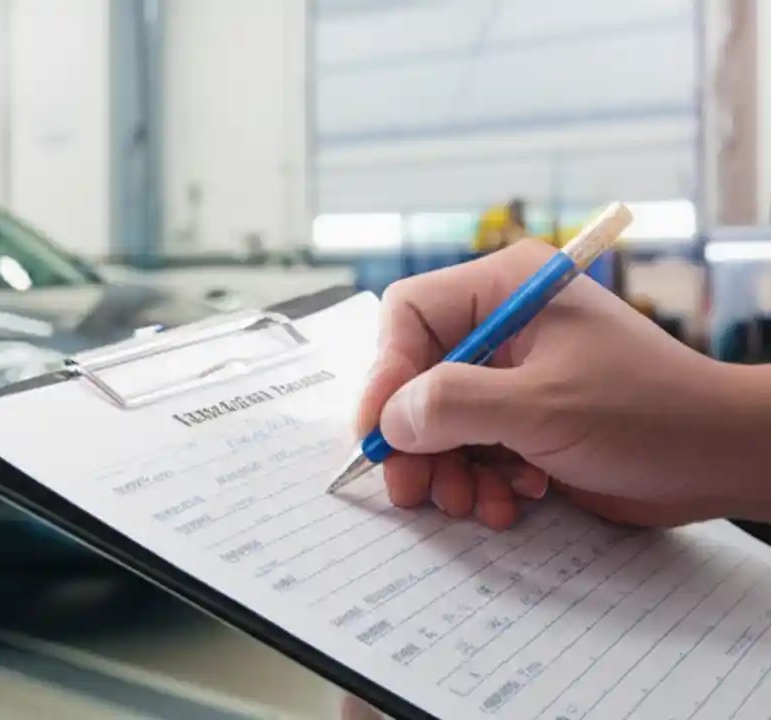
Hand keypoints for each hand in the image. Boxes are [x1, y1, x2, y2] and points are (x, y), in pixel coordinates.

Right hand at [355, 240, 770, 529]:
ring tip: (472, 503)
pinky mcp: (524, 418)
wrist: (720, 460)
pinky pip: (471, 448)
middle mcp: (502, 324)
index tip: (378, 432)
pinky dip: (478, 480)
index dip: (384, 374)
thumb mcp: (540, 407)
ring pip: (439, 420)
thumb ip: (454, 406)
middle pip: (416, 375)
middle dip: (416, 439)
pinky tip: (508, 502)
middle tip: (413, 489)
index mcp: (505, 290)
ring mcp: (513, 374)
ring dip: (448, 469)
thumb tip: (390, 418)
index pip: (409, 317)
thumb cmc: (648, 415)